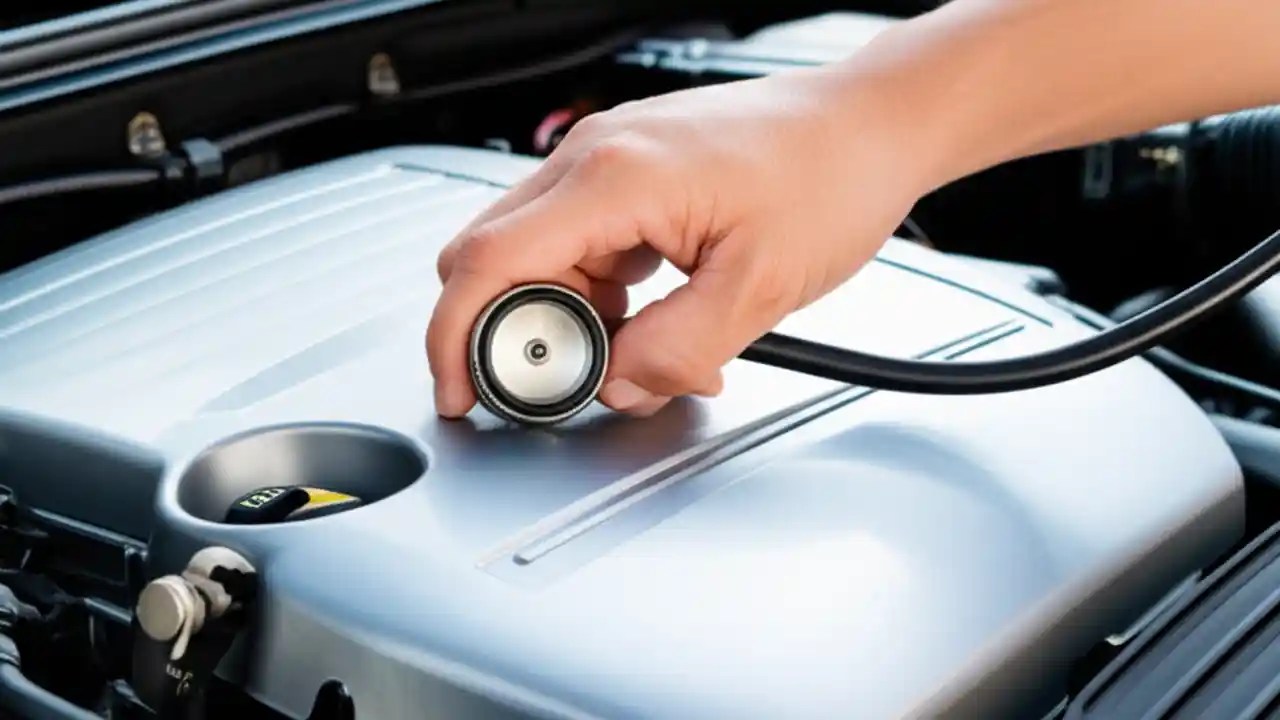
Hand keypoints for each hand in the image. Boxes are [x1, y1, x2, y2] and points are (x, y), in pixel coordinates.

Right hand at [426, 66, 931, 418]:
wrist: (871, 124)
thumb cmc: (830, 176)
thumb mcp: (758, 287)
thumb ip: (675, 351)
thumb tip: (619, 385)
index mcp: (613, 178)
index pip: (487, 262)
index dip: (455, 338)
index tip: (460, 392)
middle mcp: (595, 157)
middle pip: (492, 256)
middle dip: (511, 332)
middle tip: (562, 379)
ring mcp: (608, 157)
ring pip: (532, 251)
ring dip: (561, 313)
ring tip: (627, 344)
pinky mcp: (628, 169)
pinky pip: (575, 238)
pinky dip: (589, 288)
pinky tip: (638, 308)